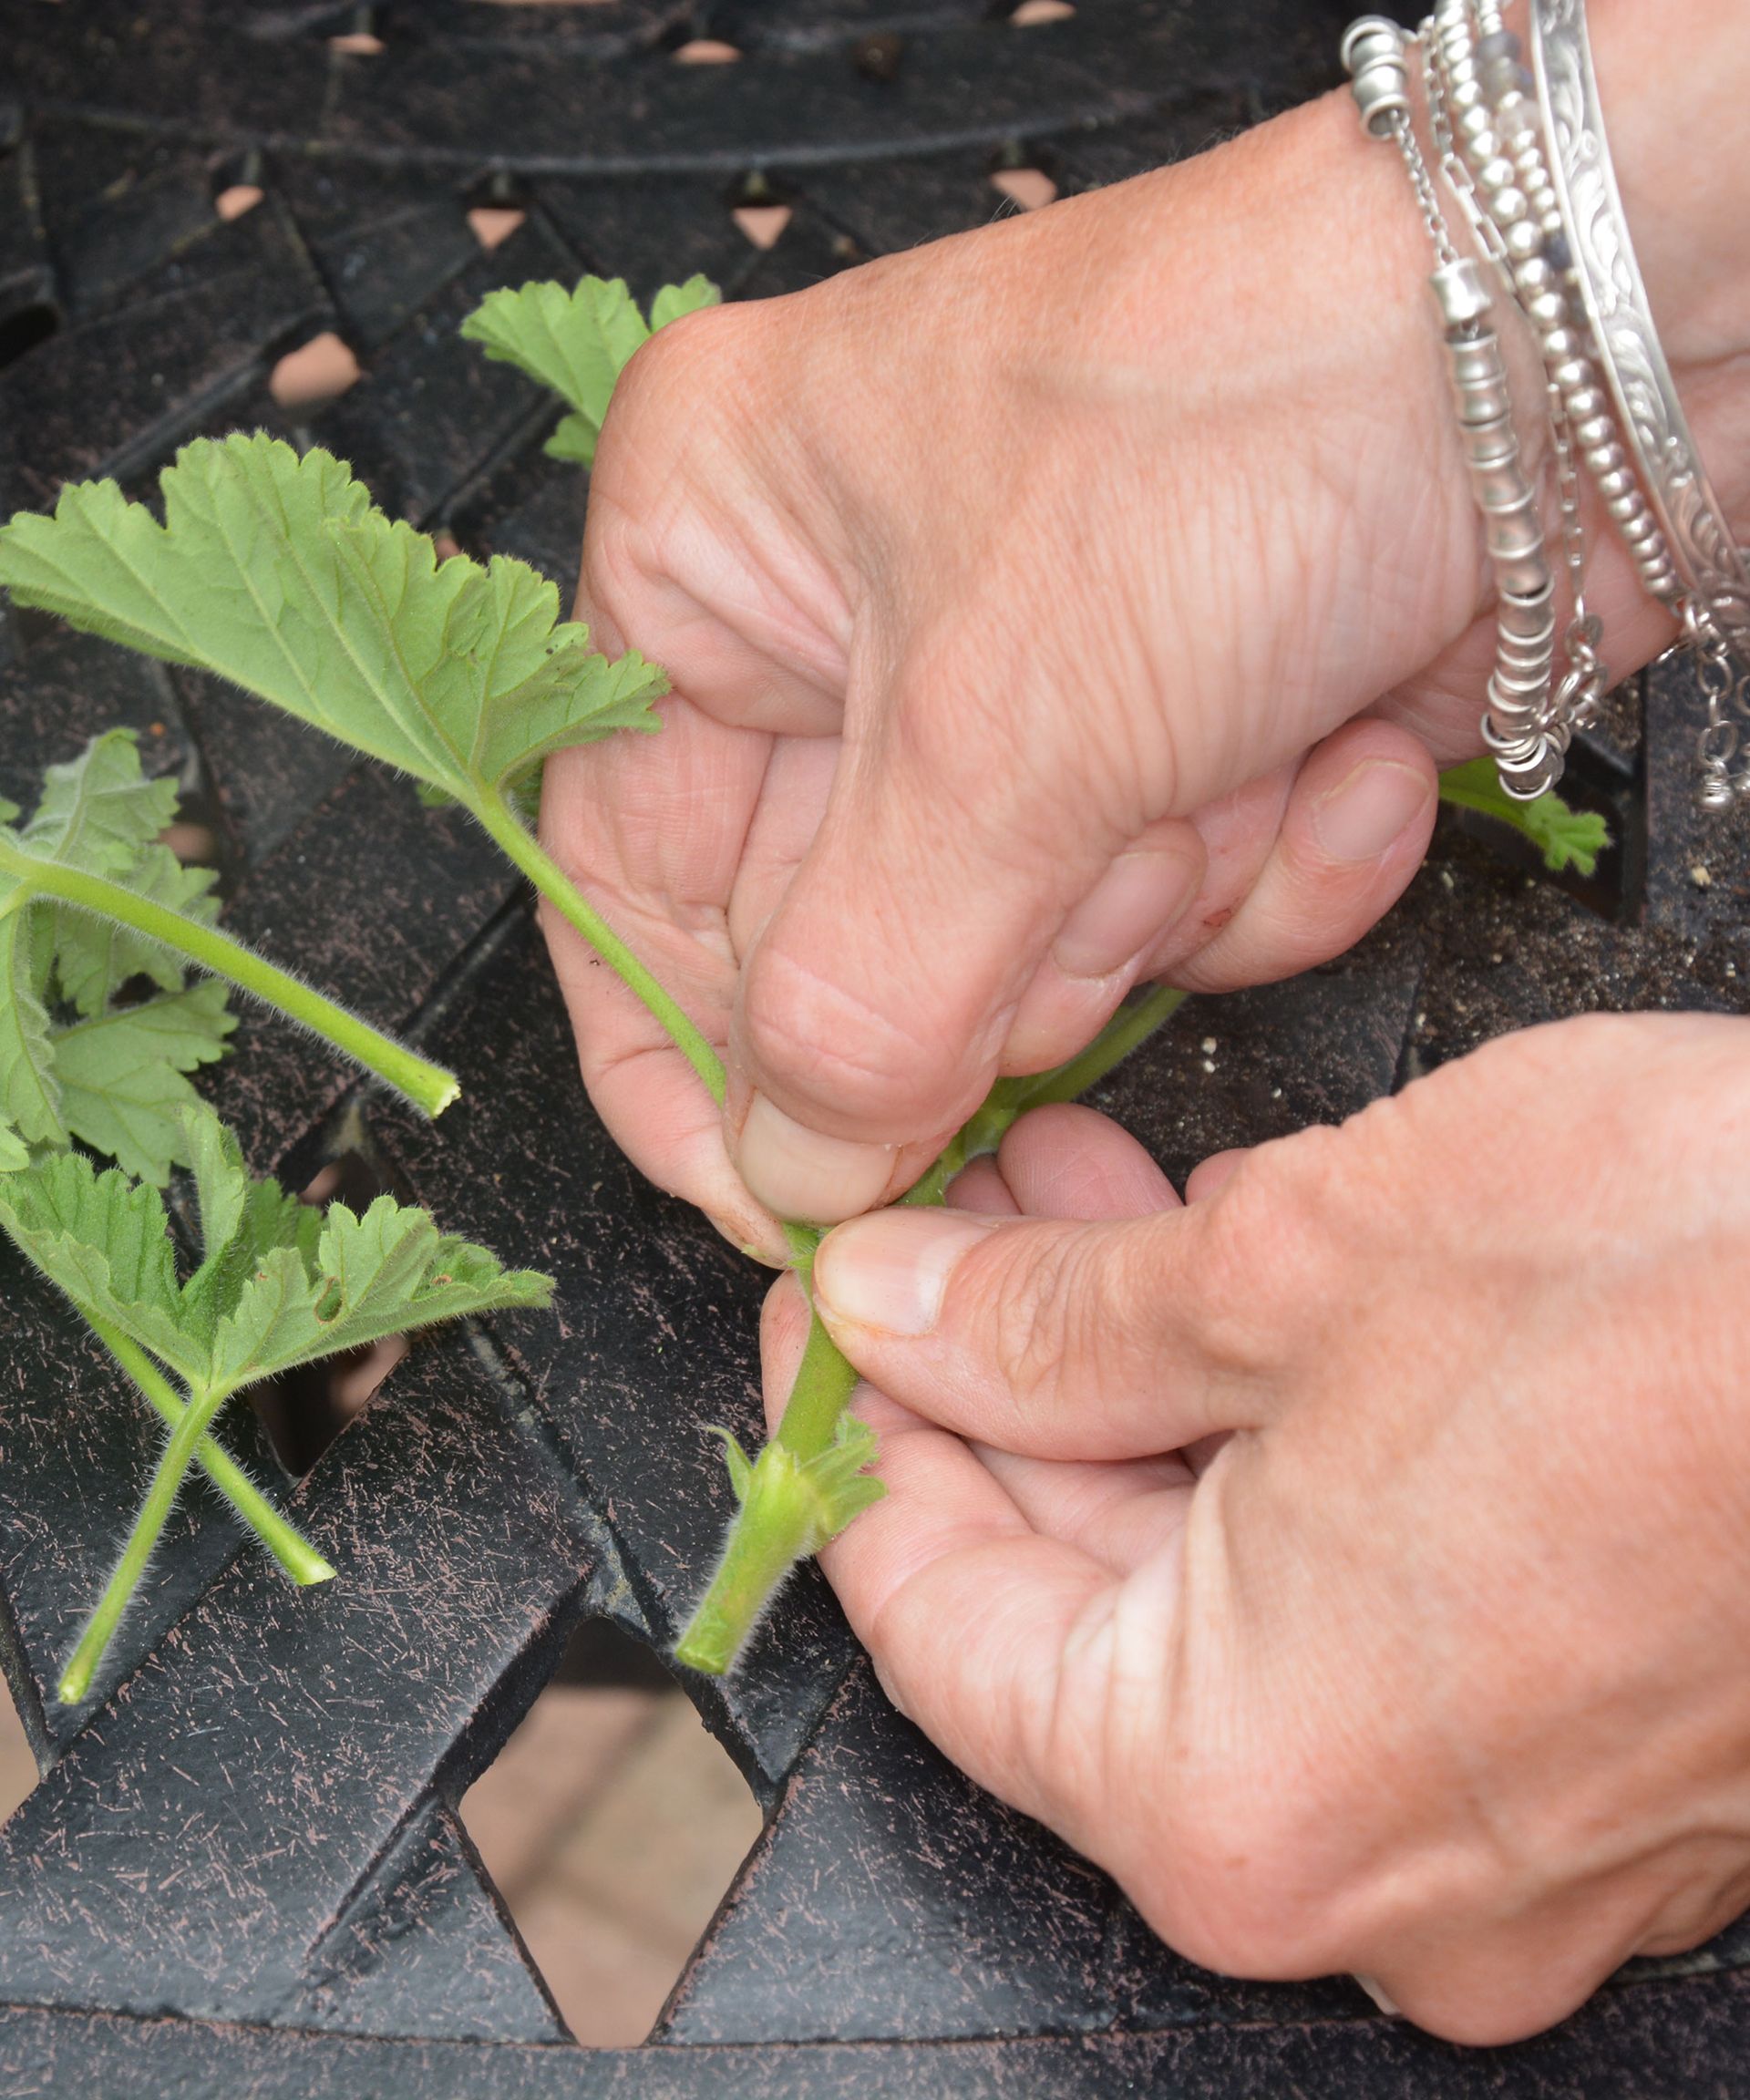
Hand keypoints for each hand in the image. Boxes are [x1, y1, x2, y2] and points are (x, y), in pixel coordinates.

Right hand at [542, 0, 1748, 1246]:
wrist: (1563, 338)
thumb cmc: (1238, 416)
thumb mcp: (1001, 735)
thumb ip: (867, 996)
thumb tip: (791, 1171)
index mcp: (712, 557)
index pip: (621, 878)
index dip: (695, 1066)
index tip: (778, 1206)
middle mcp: (850, 632)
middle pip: (843, 951)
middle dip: (1002, 952)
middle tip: (1087, 867)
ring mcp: (1022, 696)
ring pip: (1025, 958)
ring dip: (1156, 895)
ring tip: (1229, 752)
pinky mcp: (1172, 746)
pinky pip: (1172, 920)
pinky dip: (1272, 871)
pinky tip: (1341, 752)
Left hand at [795, 1013, 1749, 2041]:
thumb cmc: (1719, 1292)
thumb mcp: (1303, 1256)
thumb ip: (1057, 1317)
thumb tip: (901, 1310)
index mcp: (1241, 1793)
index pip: (939, 1625)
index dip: (867, 1436)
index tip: (841, 1312)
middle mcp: (1375, 1873)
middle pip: (1083, 1622)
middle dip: (1014, 1399)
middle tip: (972, 1232)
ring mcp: (1510, 1843)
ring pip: (1233, 1611)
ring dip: (1150, 1412)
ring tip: (1102, 1225)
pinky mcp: (1608, 1769)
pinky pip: (1371, 1624)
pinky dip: (1291, 1470)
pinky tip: (1263, 1310)